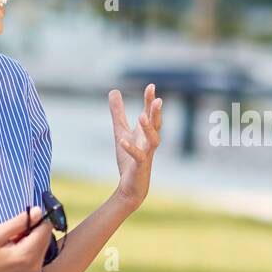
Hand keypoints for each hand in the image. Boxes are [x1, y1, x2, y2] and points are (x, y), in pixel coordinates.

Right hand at [0, 206, 53, 271]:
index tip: (19, 223)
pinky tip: (14, 250)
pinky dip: (29, 246)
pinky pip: (39, 251)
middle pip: (46, 236)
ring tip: (11, 243)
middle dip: (32, 230)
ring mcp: (36, 271)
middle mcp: (36, 265)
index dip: (34, 220)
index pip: (45, 229)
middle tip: (12, 236)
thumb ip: (19, 222)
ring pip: (43, 243)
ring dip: (30, 238)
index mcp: (27, 256)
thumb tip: (38, 211)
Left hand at [110, 84, 162, 208]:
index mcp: (145, 133)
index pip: (150, 114)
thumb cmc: (129, 158)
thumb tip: (114, 91)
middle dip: (156, 113)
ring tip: (142, 116)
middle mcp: (149, 142)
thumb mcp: (120, 131)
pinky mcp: (140, 166)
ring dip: (149, 129)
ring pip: (153, 140)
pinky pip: (138, 156)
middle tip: (157, 100)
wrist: (131, 185)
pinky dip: (131, 149)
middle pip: (156, 125)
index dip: (150, 100)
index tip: (151, 86)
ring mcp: (147, 154)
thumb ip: (118, 113)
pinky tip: (122, 141)